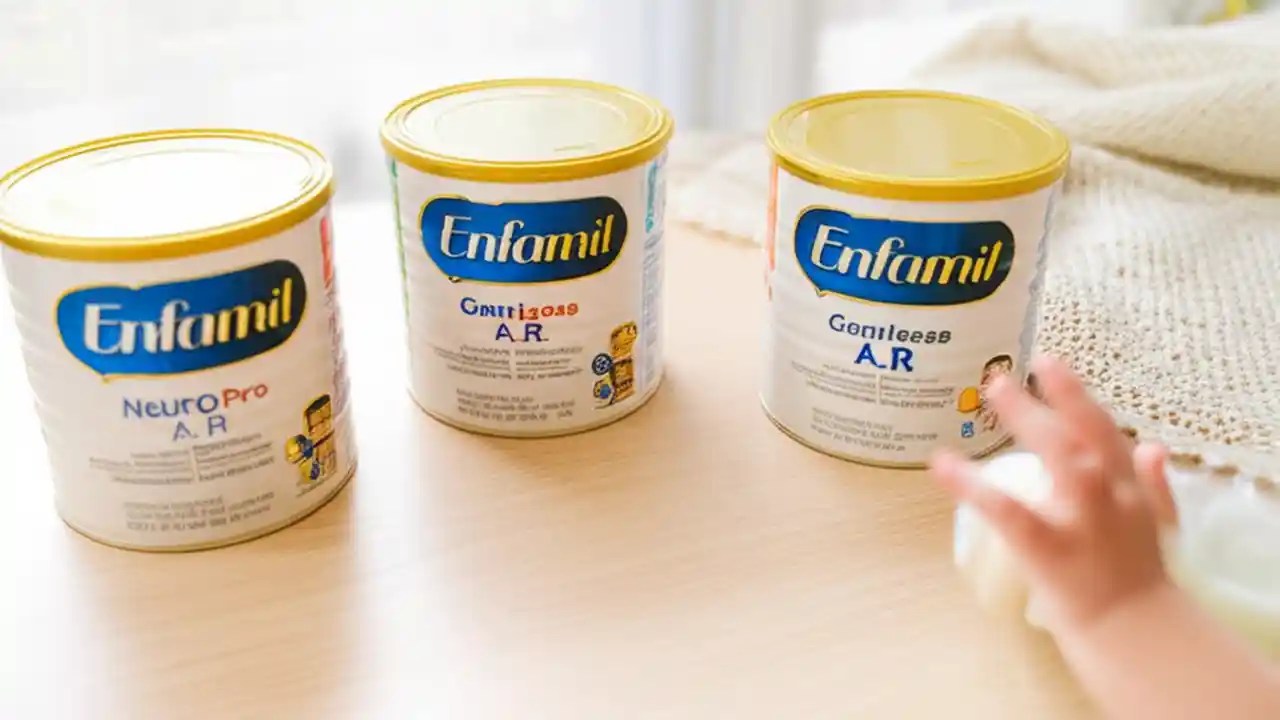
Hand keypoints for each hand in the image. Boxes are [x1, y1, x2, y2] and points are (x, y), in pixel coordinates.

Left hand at [932, 356, 1177, 633]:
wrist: (1134, 630)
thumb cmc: (1137, 575)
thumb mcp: (1157, 523)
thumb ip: (1153, 484)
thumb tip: (1155, 446)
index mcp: (1128, 486)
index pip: (1104, 430)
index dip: (1075, 395)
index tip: (1049, 362)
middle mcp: (1109, 494)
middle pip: (1083, 434)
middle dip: (1049, 396)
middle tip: (1003, 373)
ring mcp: (1081, 519)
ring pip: (1062, 458)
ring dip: (1027, 419)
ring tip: (992, 390)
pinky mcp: (1049, 547)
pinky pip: (1007, 509)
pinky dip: (973, 484)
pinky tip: (943, 464)